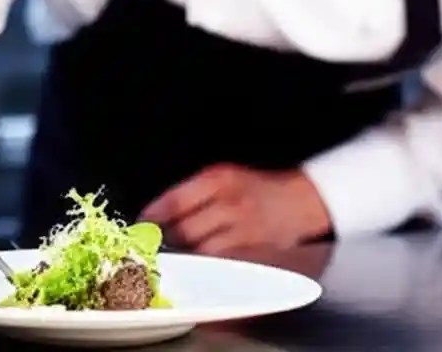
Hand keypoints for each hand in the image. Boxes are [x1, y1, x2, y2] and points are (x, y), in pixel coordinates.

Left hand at [138, 163, 332, 254]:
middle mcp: (230, 204)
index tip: (142, 225)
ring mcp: (243, 230)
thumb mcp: (223, 177)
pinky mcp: (253, 251)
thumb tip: (155, 214)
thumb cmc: (255, 189)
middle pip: (184, 231)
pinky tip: (200, 263)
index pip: (175, 201)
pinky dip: (206, 264)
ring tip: (178, 254)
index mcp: (218, 180)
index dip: (153, 216)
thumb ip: (191, 193)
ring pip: (200, 250)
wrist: (299, 201)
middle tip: (155, 244)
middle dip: (166, 240)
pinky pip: (220, 262)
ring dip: (185, 255)